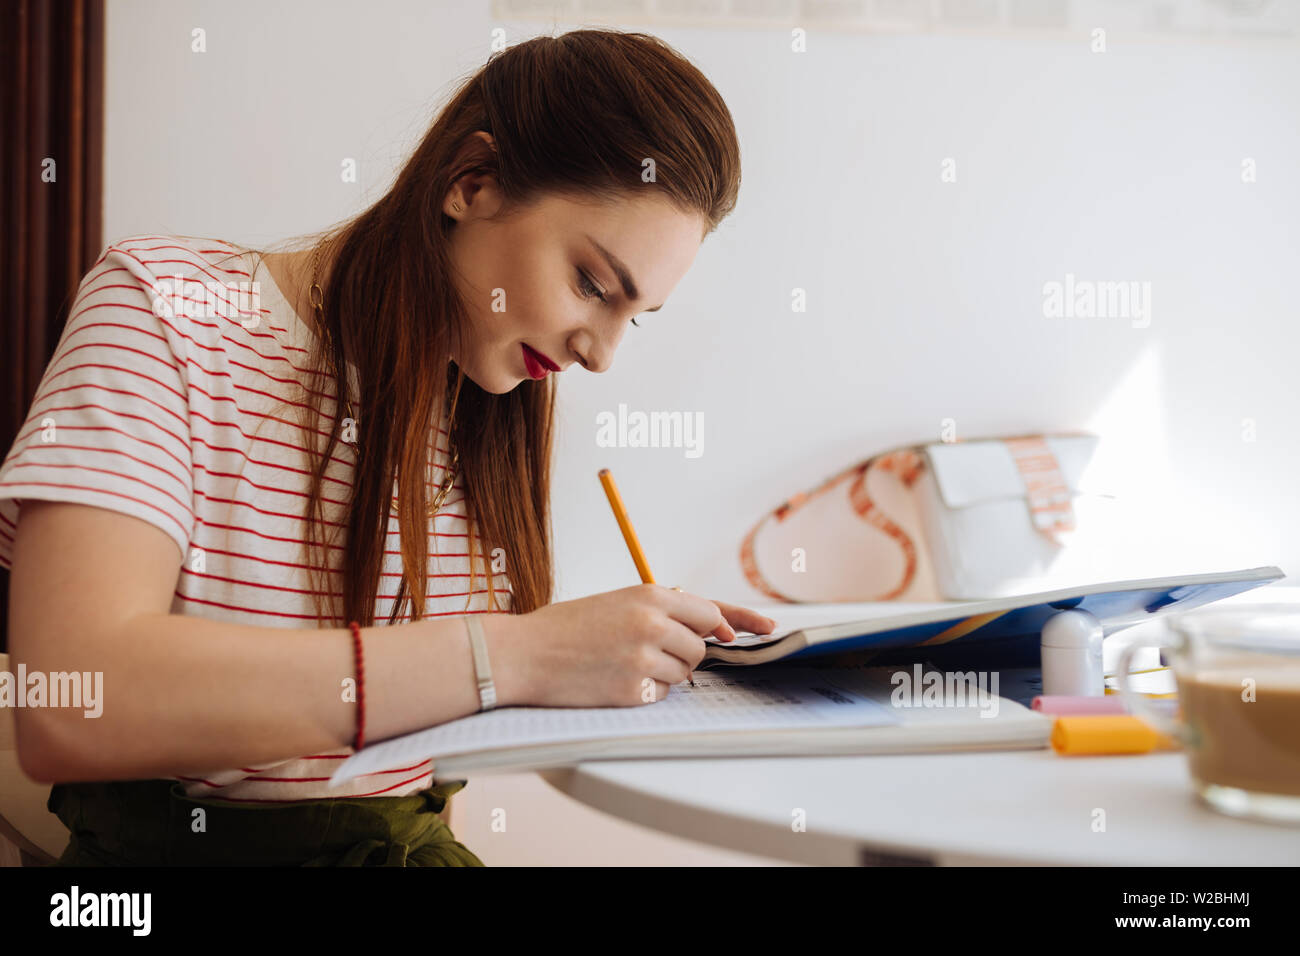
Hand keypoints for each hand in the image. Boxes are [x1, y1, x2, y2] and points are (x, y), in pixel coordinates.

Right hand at [508, 584, 771, 707]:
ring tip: (620, 662)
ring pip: (682, 674)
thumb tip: (711, 623)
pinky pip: (660, 696)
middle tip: (646, 651)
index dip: (733, 624)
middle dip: (683, 653)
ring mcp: (645, 659)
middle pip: (699, 648)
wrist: (524, 654)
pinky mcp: (634, 691)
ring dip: (662, 674)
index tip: (762, 629)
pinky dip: (643, 692)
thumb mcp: (617, 601)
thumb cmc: (566, 627)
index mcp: (649, 596)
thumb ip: (662, 609)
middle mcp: (653, 624)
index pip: (710, 612)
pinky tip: (611, 680)